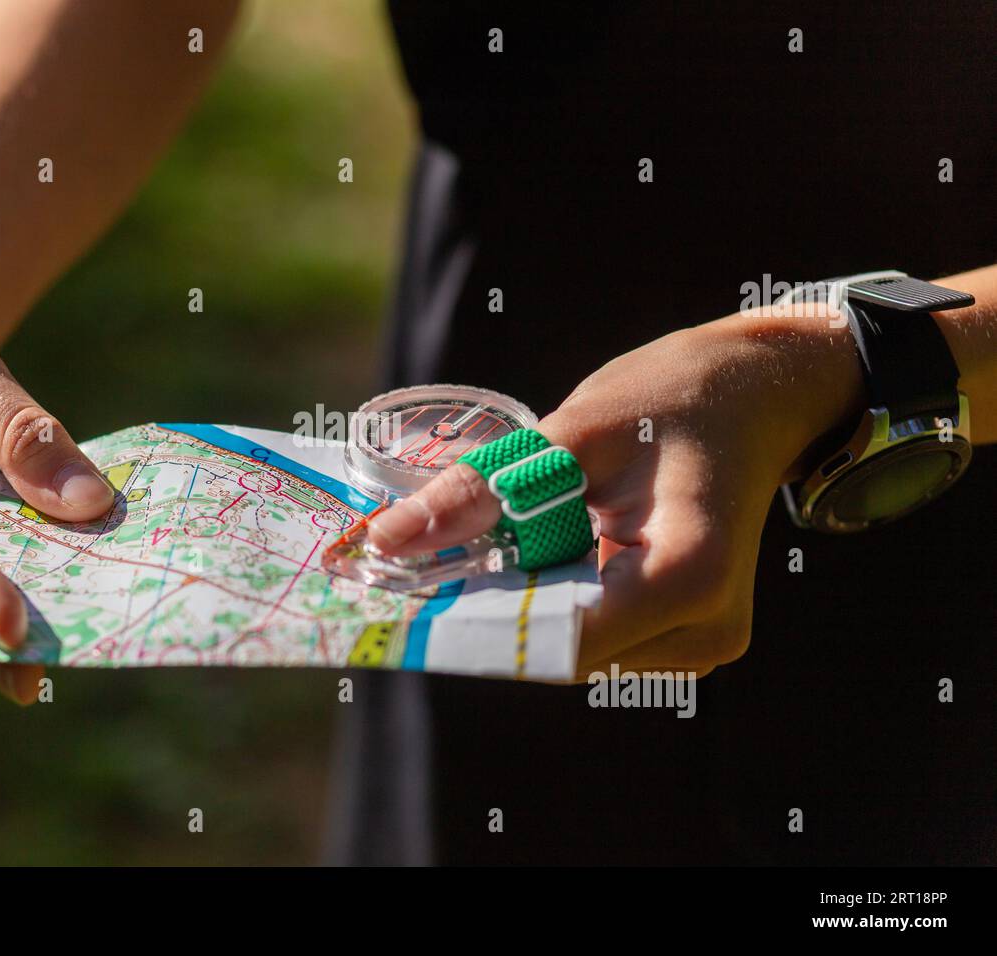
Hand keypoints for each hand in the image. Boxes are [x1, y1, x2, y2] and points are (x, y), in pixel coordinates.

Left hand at [368, 311, 864, 675]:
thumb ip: (479, 491)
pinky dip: (552, 601)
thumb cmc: (672, 398)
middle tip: (423, 563)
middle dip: (487, 610)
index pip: (558, 637)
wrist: (754, 397)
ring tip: (491, 542)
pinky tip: (539, 551)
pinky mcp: (688, 639)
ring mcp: (702, 644)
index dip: (476, 622)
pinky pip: (596, 638)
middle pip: (560, 650)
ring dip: (519, 605)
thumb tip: (383, 541)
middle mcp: (704, 630)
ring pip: (571, 649)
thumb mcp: (570, 430)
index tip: (406, 595)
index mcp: (689, 575)